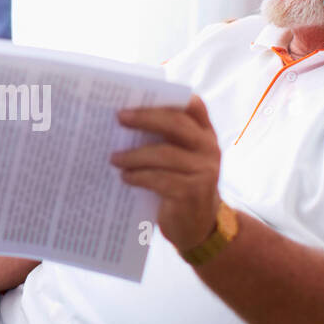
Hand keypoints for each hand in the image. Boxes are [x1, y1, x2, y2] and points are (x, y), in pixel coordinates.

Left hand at [110, 94, 221, 251]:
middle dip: (145, 118)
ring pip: (165, 154)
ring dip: (134, 155)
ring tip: (114, 158)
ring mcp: (204, 171)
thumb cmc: (181, 187)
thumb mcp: (180, 161)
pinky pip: (160, 179)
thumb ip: (166, 140)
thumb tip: (125, 122)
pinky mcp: (192, 192)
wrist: (199, 228)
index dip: (168, 98)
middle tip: (120, 118)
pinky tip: (125, 177)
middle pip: (176, 124)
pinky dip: (138, 177)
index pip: (194, 106)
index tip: (139, 95)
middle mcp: (209, 149)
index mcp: (206, 135)